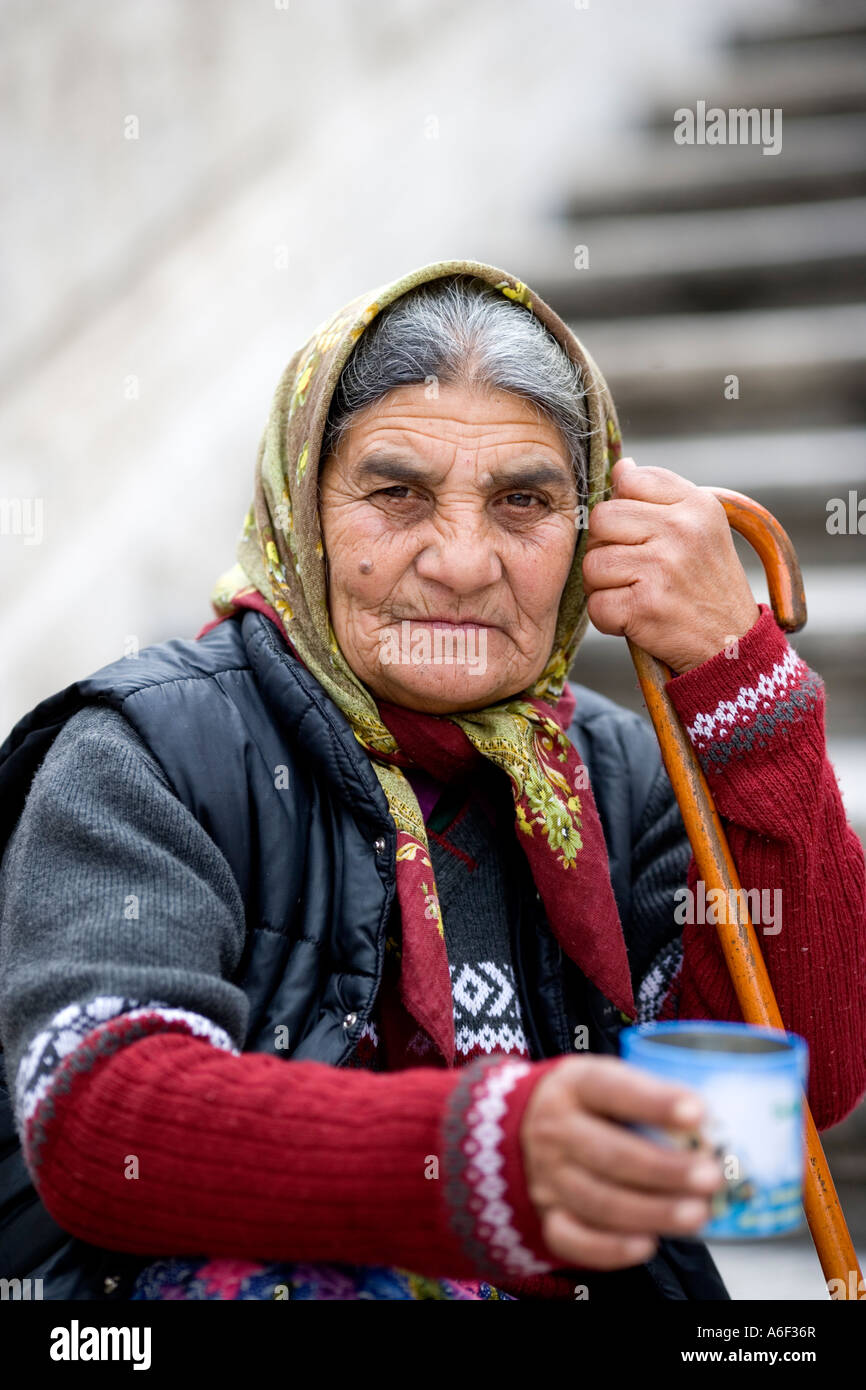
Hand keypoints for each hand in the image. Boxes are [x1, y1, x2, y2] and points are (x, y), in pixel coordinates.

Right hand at [519, 1055, 726, 1269]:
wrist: (524, 1126)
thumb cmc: (588, 1103)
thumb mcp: (610, 1080)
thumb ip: (652, 1100)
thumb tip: (709, 1131)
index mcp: (575, 1084)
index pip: (613, 1089)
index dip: (656, 1102)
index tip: (698, 1114)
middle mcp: (556, 1130)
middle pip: (609, 1154)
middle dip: (665, 1169)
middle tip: (710, 1177)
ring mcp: (549, 1177)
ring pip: (599, 1201)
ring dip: (652, 1211)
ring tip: (697, 1214)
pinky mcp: (548, 1215)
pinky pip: (573, 1239)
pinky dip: (610, 1248)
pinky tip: (648, 1244)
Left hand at [582, 459, 759, 672]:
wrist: (732, 646)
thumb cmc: (708, 585)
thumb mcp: (701, 530)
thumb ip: (660, 496)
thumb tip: (622, 467)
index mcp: (697, 505)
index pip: (631, 481)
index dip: (624, 510)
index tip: (642, 534)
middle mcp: (682, 530)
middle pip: (601, 520)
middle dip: (606, 548)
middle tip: (632, 570)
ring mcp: (663, 568)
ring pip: (592, 564)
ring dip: (604, 587)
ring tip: (635, 595)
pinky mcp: (646, 606)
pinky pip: (596, 605)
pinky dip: (609, 619)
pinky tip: (635, 619)